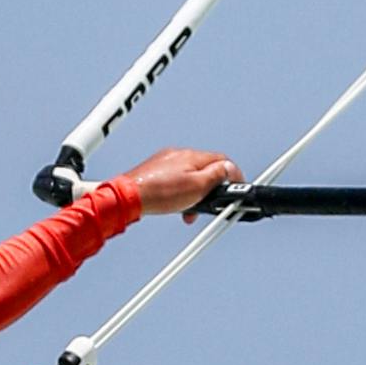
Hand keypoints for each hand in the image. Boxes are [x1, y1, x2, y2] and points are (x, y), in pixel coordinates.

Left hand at [125, 143, 241, 215]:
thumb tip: (230, 170)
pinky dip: (182, 192)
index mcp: (192, 156)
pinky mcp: (156, 171)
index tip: (237, 190)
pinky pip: (177, 179)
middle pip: (207, 169)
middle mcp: (179, 154)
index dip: (234, 176)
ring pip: (191, 175)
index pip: (223, 160)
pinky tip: (177, 204)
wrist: (129, 197)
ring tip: (191, 209)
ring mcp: (166, 162)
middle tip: (211, 204)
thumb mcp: (197, 188)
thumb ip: (217, 177)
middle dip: (212, 188)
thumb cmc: (159, 193)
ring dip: (196, 193)